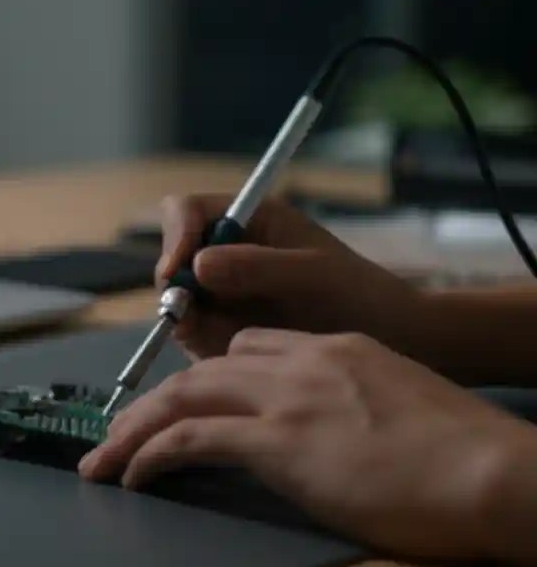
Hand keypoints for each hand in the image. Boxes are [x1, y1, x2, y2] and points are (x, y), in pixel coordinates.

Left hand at [78, 329, 536, 563]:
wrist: (493, 471)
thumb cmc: (464, 456)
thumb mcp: (401, 407)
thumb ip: (356, 406)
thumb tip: (336, 436)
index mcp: (337, 349)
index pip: (251, 347)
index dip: (208, 377)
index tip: (183, 403)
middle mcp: (304, 362)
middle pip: (205, 370)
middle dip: (152, 403)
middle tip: (117, 433)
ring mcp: (288, 399)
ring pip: (183, 397)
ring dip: (134, 429)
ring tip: (104, 461)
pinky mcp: (278, 441)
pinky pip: (190, 438)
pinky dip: (152, 453)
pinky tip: (134, 473)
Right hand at [156, 194, 425, 358]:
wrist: (393, 343)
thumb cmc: (360, 295)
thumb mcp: (312, 275)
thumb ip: (256, 267)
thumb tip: (198, 264)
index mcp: (248, 222)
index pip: (185, 212)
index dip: (174, 236)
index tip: (177, 272)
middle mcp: (227, 253)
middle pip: (172, 260)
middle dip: (177, 289)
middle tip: (193, 318)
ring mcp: (222, 293)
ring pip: (177, 302)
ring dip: (192, 322)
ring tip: (232, 339)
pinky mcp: (223, 329)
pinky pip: (193, 335)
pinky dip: (203, 345)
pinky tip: (239, 354)